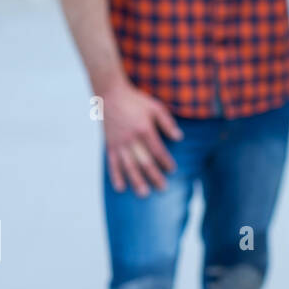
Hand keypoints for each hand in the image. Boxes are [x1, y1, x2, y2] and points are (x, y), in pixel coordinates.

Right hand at [98, 78, 182, 197]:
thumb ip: (167, 123)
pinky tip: (121, 187)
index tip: (173, 170)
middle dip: (154, 176)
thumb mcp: (156, 107)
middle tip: (163, 188)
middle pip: (144, 161)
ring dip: (136, 181)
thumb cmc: (136, 101)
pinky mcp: (109, 145)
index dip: (166, 161)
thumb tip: (180, 138)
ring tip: (144, 194)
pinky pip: (112, 163)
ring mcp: (119, 143)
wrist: (110, 95)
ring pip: (128, 166)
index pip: (157, 150)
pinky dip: (116, 176)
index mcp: (144, 129)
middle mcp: (131, 139)